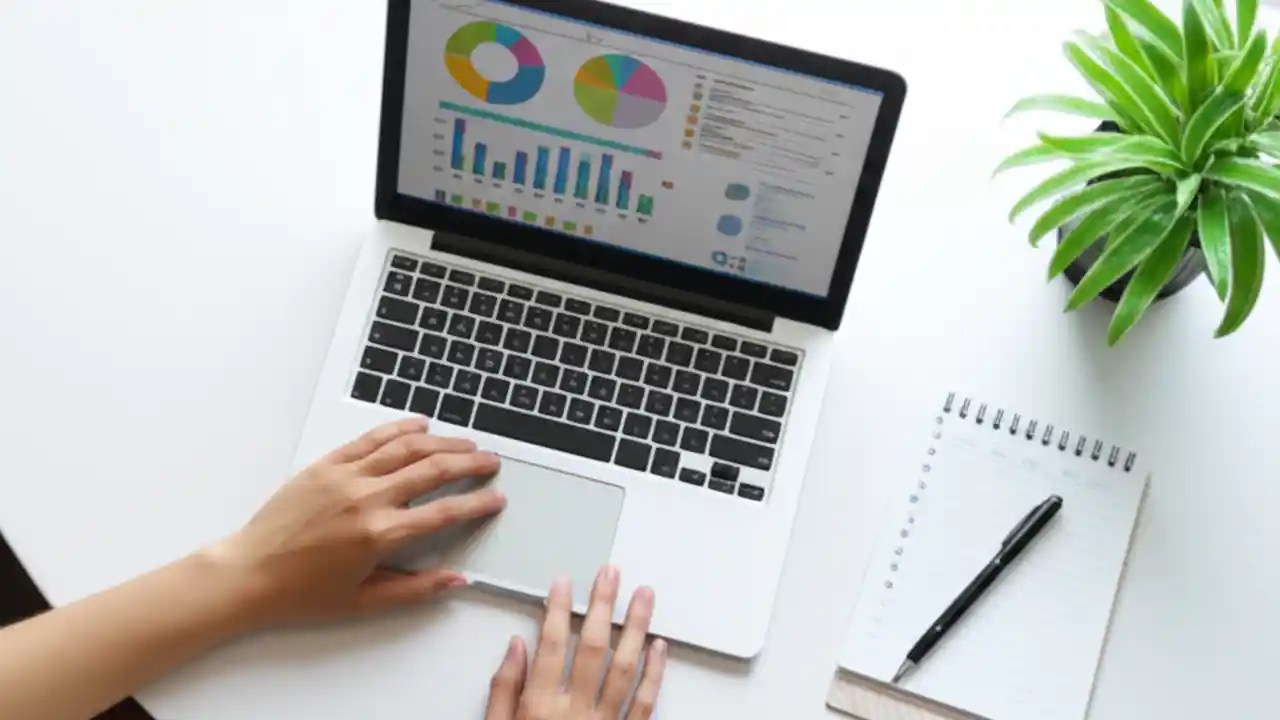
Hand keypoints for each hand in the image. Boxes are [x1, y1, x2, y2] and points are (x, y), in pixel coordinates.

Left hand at [205, 417, 503, 627]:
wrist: (248, 574)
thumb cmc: (300, 594)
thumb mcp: (364, 601)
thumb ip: (415, 589)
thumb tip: (458, 581)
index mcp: (379, 535)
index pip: (443, 512)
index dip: (476, 504)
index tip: (496, 498)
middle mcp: (366, 498)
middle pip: (431, 470)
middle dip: (468, 464)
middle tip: (491, 462)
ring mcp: (345, 476)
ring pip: (405, 447)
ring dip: (441, 442)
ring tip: (466, 444)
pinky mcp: (325, 465)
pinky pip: (370, 439)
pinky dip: (398, 428)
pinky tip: (419, 424)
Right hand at [485, 568, 666, 719]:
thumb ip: (503, 691)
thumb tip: (516, 646)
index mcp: (539, 709)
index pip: (550, 645)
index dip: (557, 609)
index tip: (564, 582)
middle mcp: (575, 714)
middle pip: (592, 647)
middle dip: (603, 605)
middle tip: (611, 572)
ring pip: (625, 668)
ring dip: (636, 628)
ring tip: (644, 595)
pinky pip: (645, 704)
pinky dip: (654, 673)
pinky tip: (659, 647)